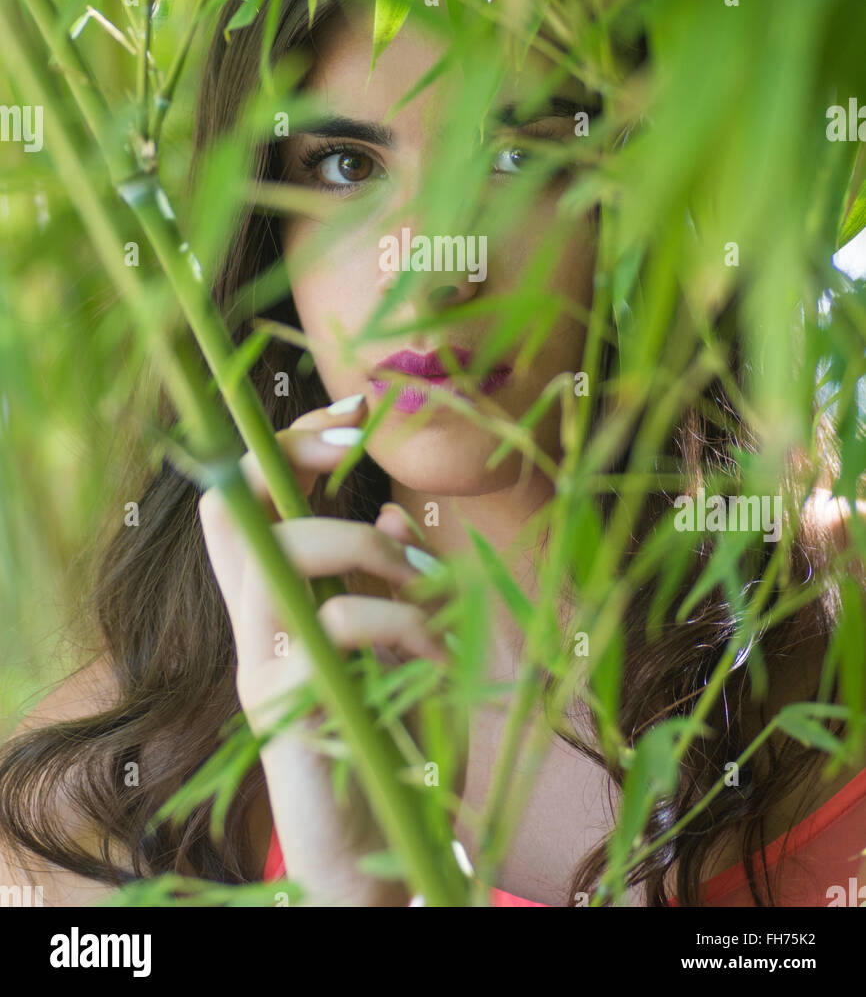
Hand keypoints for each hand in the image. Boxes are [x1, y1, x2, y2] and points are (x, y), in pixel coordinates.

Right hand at [198, 394, 446, 905]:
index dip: (295, 437)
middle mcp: (256, 627)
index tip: (356, 406)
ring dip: (369, 547)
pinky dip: (404, 623)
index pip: (254, 496)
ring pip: (280, 553)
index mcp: (282, 603)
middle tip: (360, 448)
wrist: (374, 858)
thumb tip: (398, 513)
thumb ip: (388, 582)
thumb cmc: (390, 743)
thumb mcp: (398, 643)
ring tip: (426, 586)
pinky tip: (438, 655)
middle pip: (231, 507)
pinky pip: (336, 628)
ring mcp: (262, 666)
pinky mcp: (287, 708)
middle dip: (295, 454)